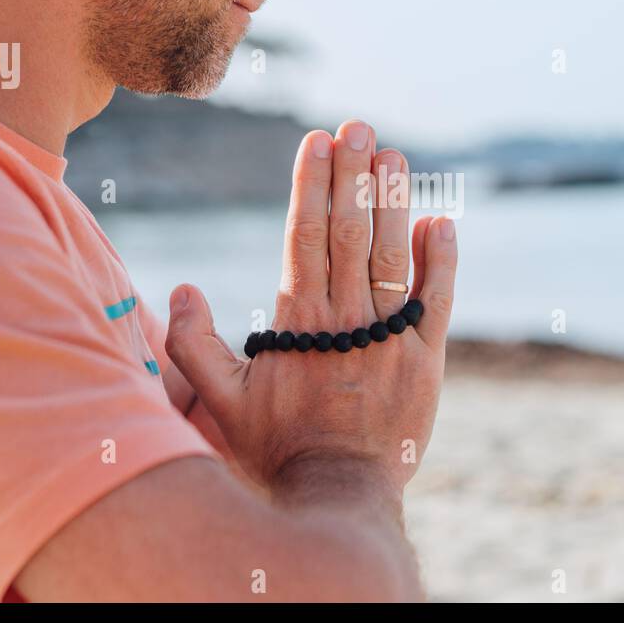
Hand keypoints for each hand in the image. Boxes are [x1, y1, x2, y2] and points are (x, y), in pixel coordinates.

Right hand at [164, 120, 457, 492]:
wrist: (338, 495)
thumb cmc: (275, 449)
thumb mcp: (220, 401)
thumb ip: (194, 345)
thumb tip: (181, 289)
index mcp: (298, 323)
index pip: (304, 236)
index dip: (313, 185)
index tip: (319, 141)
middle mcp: (345, 321)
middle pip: (348, 233)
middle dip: (354, 176)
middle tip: (360, 127)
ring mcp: (389, 338)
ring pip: (391, 256)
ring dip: (394, 203)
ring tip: (395, 157)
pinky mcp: (425, 359)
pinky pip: (436, 299)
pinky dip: (441, 259)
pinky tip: (441, 220)